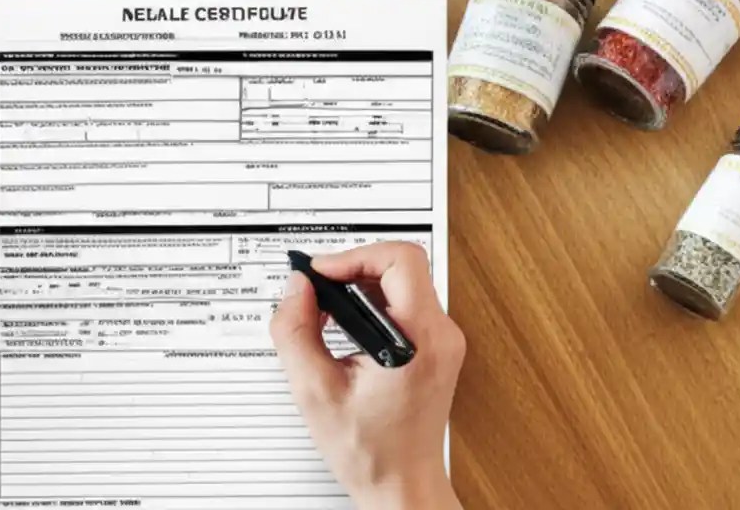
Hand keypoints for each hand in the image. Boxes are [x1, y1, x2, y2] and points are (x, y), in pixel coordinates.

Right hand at [270, 242, 465, 509]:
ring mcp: (443, 341)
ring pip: (402, 282)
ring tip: (328, 312)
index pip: (399, 260)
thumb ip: (295, 331)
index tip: (321, 273)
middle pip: (400, 265)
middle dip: (352, 269)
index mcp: (418, 340)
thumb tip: (296, 289)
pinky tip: (346, 328)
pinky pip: (406, 304)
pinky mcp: (437, 347)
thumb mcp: (314, 389)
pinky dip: (372, 305)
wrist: (400, 483)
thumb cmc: (369, 450)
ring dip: (360, 287)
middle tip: (318, 290)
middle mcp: (441, 335)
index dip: (353, 256)